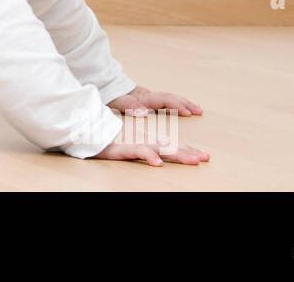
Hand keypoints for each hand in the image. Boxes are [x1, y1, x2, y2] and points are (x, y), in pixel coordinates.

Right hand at [93, 132, 209, 166]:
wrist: (88, 130)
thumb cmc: (108, 139)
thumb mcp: (129, 144)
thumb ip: (144, 148)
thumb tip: (158, 157)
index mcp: (147, 138)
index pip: (171, 144)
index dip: (188, 149)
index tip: (202, 156)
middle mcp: (144, 139)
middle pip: (170, 146)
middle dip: (189, 152)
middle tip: (205, 158)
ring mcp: (135, 142)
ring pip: (159, 148)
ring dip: (177, 154)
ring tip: (192, 160)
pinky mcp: (123, 147)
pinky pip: (138, 151)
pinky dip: (149, 156)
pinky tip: (158, 163)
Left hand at [107, 85, 202, 116]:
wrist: (103, 85)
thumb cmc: (109, 96)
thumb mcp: (116, 102)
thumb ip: (129, 106)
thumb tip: (144, 113)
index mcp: (143, 97)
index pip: (164, 100)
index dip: (176, 106)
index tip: (188, 113)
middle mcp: (147, 95)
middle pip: (170, 98)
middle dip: (185, 104)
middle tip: (199, 111)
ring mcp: (148, 96)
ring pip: (169, 98)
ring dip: (183, 103)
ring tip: (197, 109)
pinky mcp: (146, 98)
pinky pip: (165, 100)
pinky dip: (176, 103)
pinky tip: (182, 108)